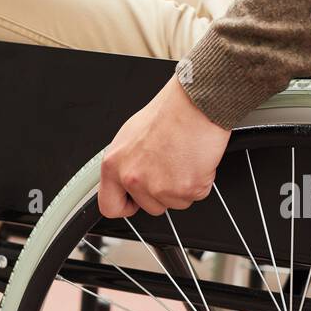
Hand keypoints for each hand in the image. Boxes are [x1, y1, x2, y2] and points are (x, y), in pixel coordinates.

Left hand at [97, 76, 230, 218]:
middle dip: (162, 192)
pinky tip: (195, 160)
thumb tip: (127, 179)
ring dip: (182, 187)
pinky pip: (195, 196)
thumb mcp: (129, 137)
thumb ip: (126, 163)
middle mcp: (133, 178)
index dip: (126, 206)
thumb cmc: (167, 113)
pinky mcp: (185, 189)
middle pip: (150, 207)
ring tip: (183, 159)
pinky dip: (200, 181)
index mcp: (114, 165)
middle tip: (170, 167)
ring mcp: (159, 186)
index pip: (109, 206)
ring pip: (174, 203)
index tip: (134, 202)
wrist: (194, 103)